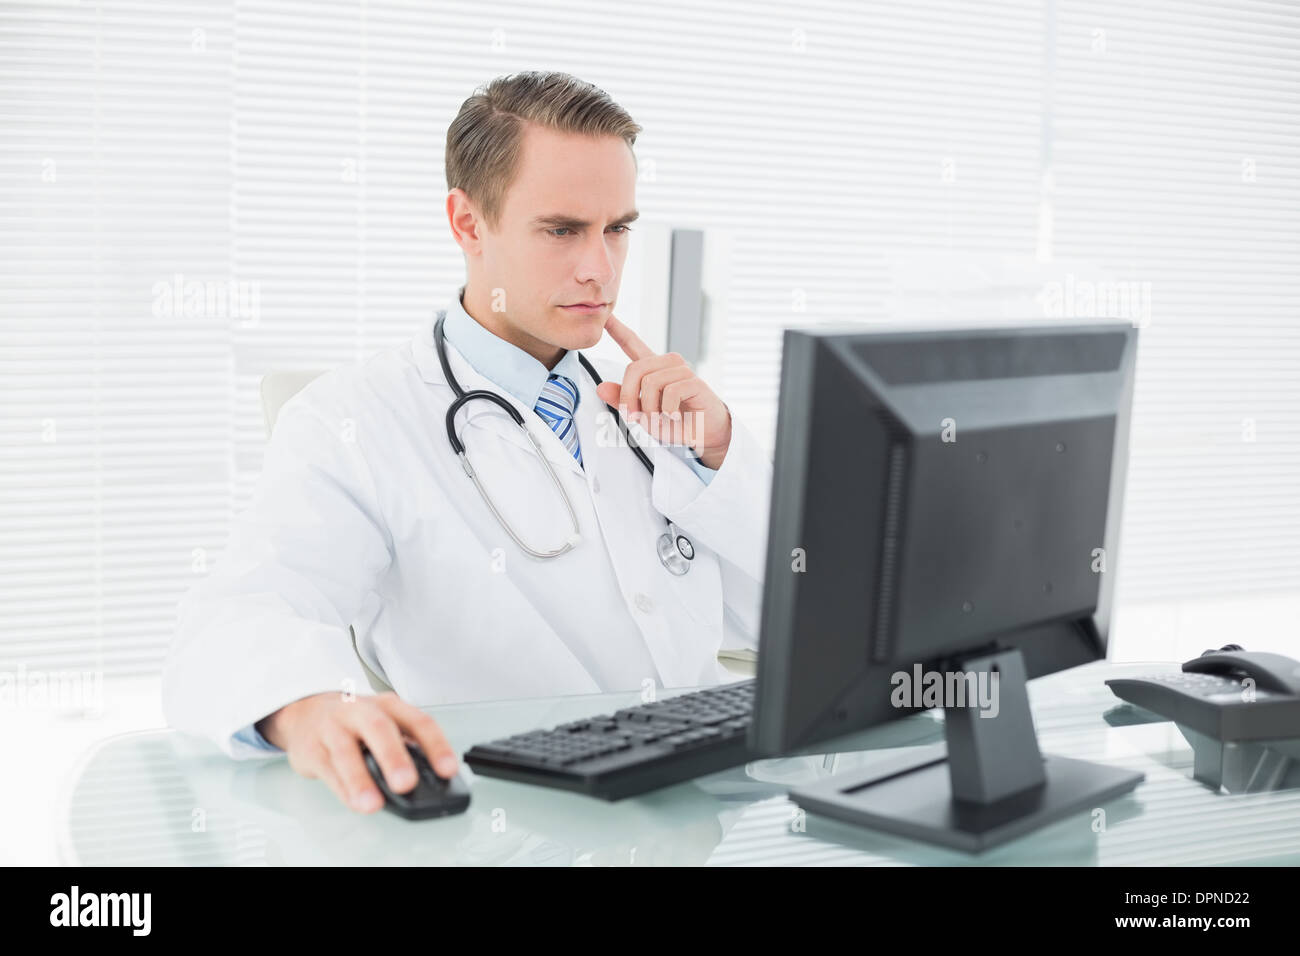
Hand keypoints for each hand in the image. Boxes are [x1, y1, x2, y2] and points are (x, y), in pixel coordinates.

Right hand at [257, 690, 459, 813]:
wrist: (305, 712)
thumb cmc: (354, 721)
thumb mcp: (384, 722)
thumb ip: (405, 746)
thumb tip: (430, 780)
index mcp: (388, 706)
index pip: (418, 721)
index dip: (436, 746)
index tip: (448, 770)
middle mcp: (361, 711)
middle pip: (379, 730)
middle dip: (394, 758)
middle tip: (406, 784)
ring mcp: (333, 728)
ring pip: (346, 752)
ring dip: (360, 780)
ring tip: (373, 804)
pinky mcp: (312, 748)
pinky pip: (327, 769)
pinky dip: (341, 789)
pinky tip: (354, 802)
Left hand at [594, 313, 732, 469]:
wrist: (702, 435)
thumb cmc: (673, 422)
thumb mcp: (642, 414)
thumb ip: (622, 401)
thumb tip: (601, 388)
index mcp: (652, 368)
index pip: (632, 343)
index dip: (618, 329)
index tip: (606, 316)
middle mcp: (667, 364)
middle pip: (635, 368)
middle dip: (629, 397)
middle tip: (634, 417)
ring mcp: (682, 371)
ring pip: (651, 382)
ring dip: (650, 408)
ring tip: (659, 418)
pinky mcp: (695, 382)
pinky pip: (671, 392)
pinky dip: (667, 410)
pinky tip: (672, 416)